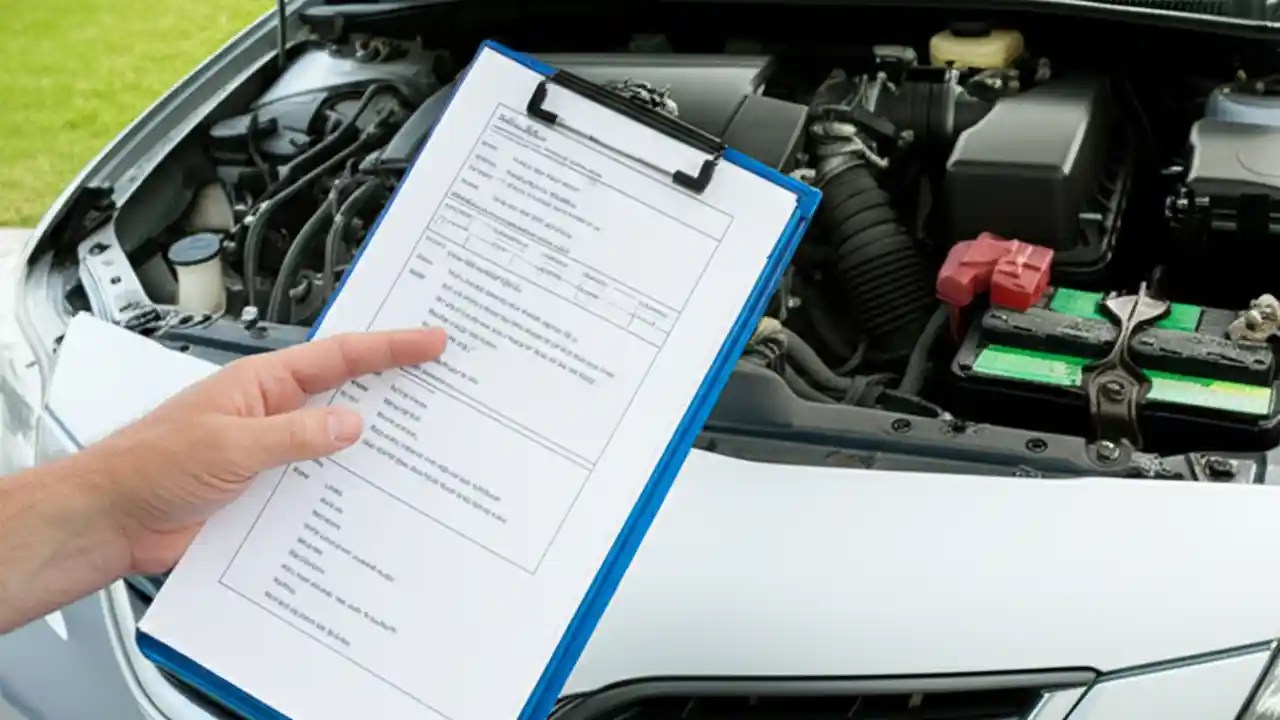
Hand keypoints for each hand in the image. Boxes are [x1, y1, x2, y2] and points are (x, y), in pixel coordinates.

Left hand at [88, 327, 446, 574]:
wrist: (111, 520)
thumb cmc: (148, 466)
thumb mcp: (231, 445)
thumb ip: (295, 435)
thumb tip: (350, 424)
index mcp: (262, 383)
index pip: (338, 357)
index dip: (390, 348)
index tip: (431, 342)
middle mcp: (271, 413)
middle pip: (344, 395)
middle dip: (393, 389)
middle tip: (441, 385)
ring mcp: (270, 453)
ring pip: (335, 445)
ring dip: (371, 449)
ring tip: (420, 448)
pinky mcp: (265, 492)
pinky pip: (316, 486)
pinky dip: (344, 491)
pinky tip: (369, 501)